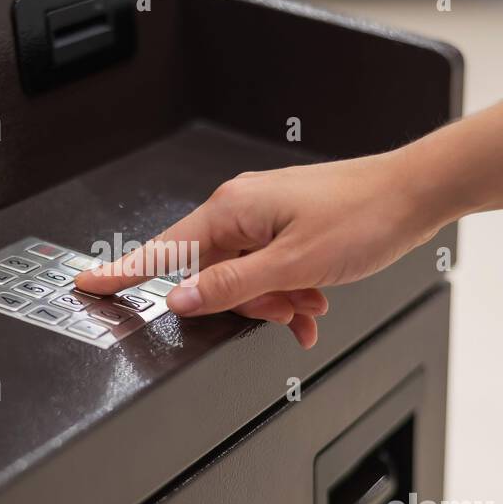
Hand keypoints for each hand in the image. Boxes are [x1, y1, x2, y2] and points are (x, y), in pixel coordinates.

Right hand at [74, 149, 451, 348]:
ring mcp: (265, 216)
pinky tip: (313, 303)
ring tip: (311, 303)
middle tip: (286, 309)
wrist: (415, 194)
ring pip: (245, 278)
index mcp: (232, 210)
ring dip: (275, 301)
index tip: (87, 285)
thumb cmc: (364, 217)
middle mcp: (241, 208)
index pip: (162, 250)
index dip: (121, 272)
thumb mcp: (294, 265)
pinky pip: (269, 270)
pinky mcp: (286, 226)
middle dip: (246, 303)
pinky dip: (288, 292)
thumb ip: (232, 287)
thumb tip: (180, 300)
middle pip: (211, 275)